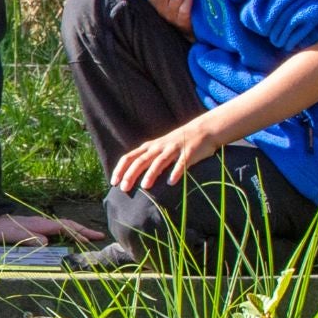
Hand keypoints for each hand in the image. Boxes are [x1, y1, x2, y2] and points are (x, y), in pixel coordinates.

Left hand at [0, 212, 103, 246]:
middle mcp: (41, 223)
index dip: (80, 233)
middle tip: (99, 236)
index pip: (64, 228)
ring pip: (62, 227)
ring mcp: (37, 225)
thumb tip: (46, 243)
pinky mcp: (33, 229)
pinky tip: (67, 239)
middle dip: (83, 231)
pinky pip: (55, 230)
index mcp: (39, 224)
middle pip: (67, 225)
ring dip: (76, 232)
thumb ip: (26, 238)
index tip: (94, 238)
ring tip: (89, 238)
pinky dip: (66, 233)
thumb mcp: (9, 235)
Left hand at [111, 114, 225, 194]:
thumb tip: (132, 176)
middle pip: (141, 160)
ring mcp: (174, 149)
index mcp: (150, 147)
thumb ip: (147, 159)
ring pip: (159, 161)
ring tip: (145, 186)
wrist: (203, 129)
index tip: (113, 182)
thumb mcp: (159, 148)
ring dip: (151, 173)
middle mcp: (159, 147)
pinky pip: (181, 163)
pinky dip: (176, 172)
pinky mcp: (189, 152)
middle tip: (124, 188)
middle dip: (131, 174)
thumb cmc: (177, 143)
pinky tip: (171, 182)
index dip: (120, 169)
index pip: (130, 157)